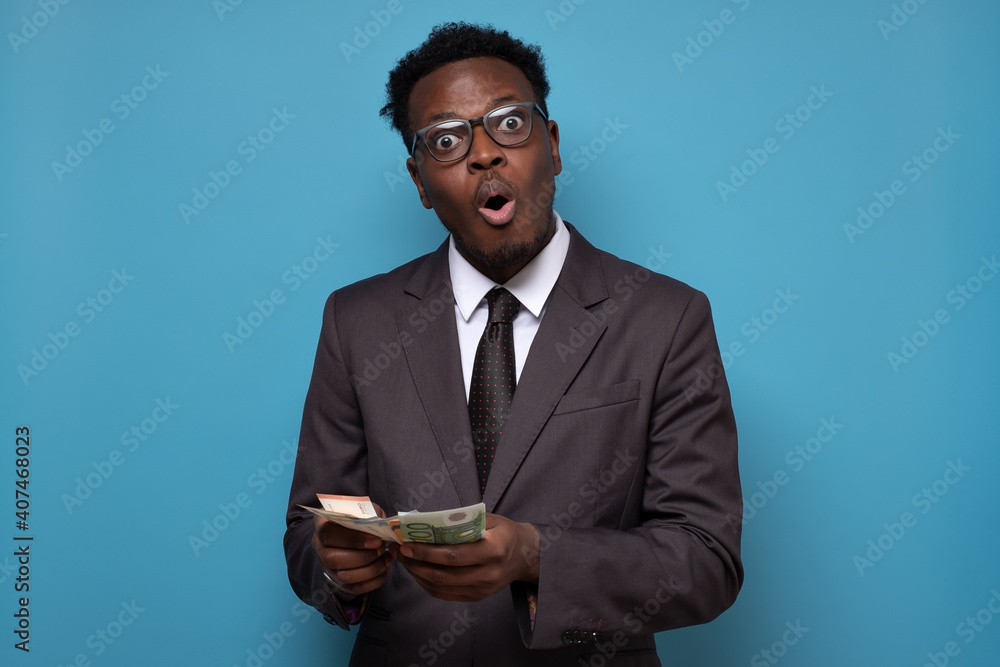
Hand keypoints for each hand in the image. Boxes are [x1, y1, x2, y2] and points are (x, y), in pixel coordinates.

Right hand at [311, 503, 393, 600]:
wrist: (354, 532)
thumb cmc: (359, 517)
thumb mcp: (365, 508)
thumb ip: (371, 514)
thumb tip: (383, 526)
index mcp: (321, 523)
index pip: (328, 534)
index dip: (352, 539)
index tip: (376, 541)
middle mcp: (319, 546)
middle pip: (333, 558)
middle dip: (363, 557)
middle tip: (382, 549)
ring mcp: (326, 566)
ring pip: (344, 576)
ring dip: (370, 570)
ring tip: (387, 559)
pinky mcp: (338, 580)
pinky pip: (354, 588)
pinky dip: (373, 582)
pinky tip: (385, 570)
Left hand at [389, 513, 539, 601]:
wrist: (526, 556)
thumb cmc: (504, 532)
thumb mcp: (489, 519)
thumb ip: (462, 522)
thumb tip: (427, 523)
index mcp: (493, 550)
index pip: (453, 556)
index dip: (427, 552)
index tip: (407, 544)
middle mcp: (488, 574)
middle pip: (444, 575)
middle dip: (416, 564)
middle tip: (399, 551)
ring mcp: (482, 589)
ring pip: (442, 587)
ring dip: (418, 575)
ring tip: (404, 560)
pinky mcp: (477, 597)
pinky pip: (445, 595)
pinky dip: (427, 584)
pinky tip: (418, 571)